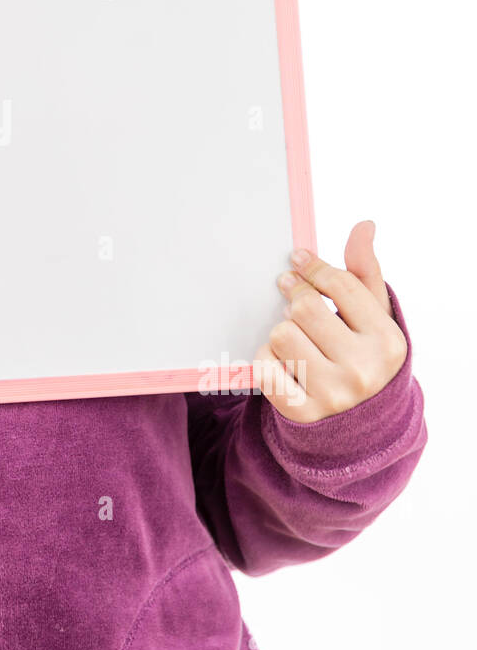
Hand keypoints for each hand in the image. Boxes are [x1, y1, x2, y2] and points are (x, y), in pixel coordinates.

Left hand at [253, 220, 407, 423]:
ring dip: (281, 332)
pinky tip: (283, 362)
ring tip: (297, 340)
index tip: (297, 260)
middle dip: (296, 300)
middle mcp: (363, 370)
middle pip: (304, 308)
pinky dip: (266, 359)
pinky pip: (263, 367)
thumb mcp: (374, 317)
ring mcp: (332, 395)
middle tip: (294, 301)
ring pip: (280, 335)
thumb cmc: (362, 354)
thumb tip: (363, 226)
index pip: (341, 285)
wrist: (359, 424)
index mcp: (387, 342)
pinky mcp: (300, 413)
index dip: (313, 266)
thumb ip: (365, 271)